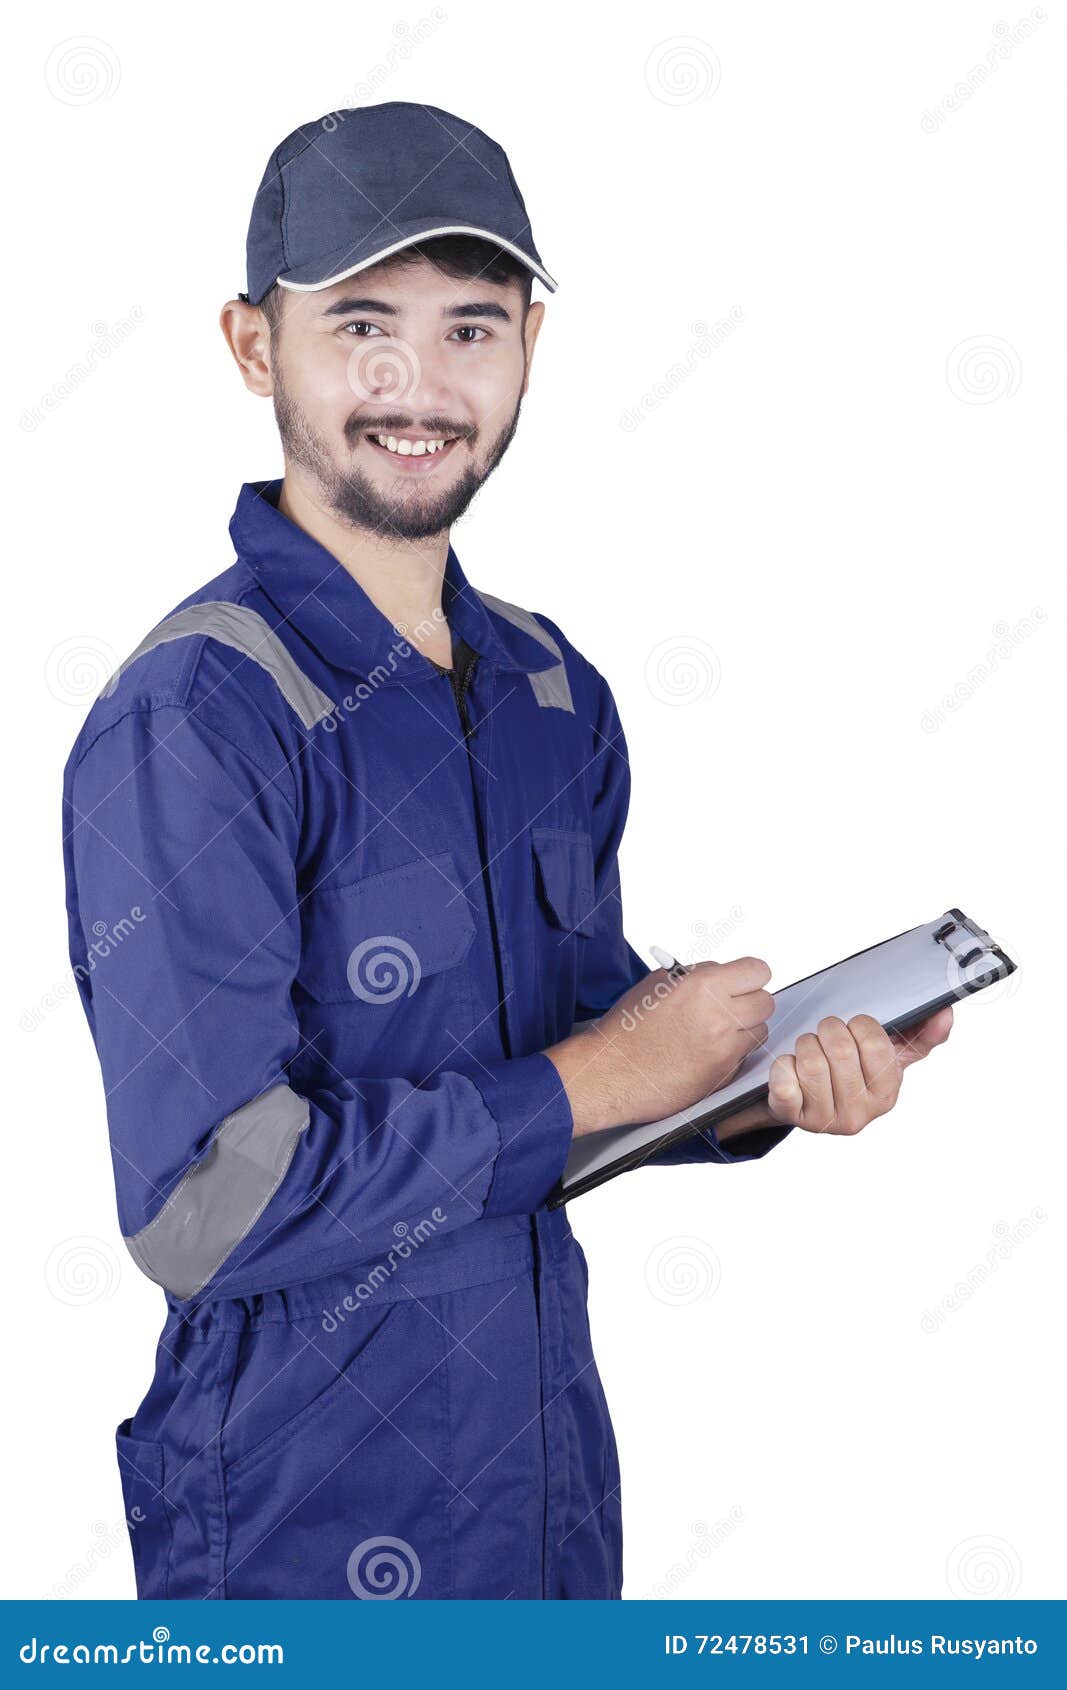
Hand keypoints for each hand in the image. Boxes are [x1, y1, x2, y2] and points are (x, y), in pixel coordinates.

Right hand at [545, 957, 775, 1136]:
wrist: (610, 1072)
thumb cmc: (627, 1029)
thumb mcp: (658, 983)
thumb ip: (697, 976)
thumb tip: (721, 974)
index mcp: (703, 986)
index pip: (757, 971)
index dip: (750, 975)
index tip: (743, 980)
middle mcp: (719, 1017)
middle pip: (765, 1001)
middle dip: (749, 1001)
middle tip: (730, 1005)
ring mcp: (724, 1049)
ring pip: (759, 1030)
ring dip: (744, 1028)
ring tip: (716, 1031)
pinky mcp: (723, 1074)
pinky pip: (745, 1056)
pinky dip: (733, 1052)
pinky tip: (706, 1051)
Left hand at [763, 1006, 953, 1135]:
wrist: (800, 1102)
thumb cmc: (846, 1073)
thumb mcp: (886, 1057)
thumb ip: (919, 1036)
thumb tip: (945, 1013)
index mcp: (886, 1095)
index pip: (876, 1043)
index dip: (860, 1025)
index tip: (855, 1028)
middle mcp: (859, 1114)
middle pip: (840, 1048)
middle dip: (829, 1030)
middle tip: (827, 1036)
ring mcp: (823, 1120)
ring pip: (811, 1060)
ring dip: (806, 1044)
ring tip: (809, 1050)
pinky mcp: (790, 1115)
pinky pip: (784, 1078)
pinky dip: (784, 1064)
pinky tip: (791, 1068)